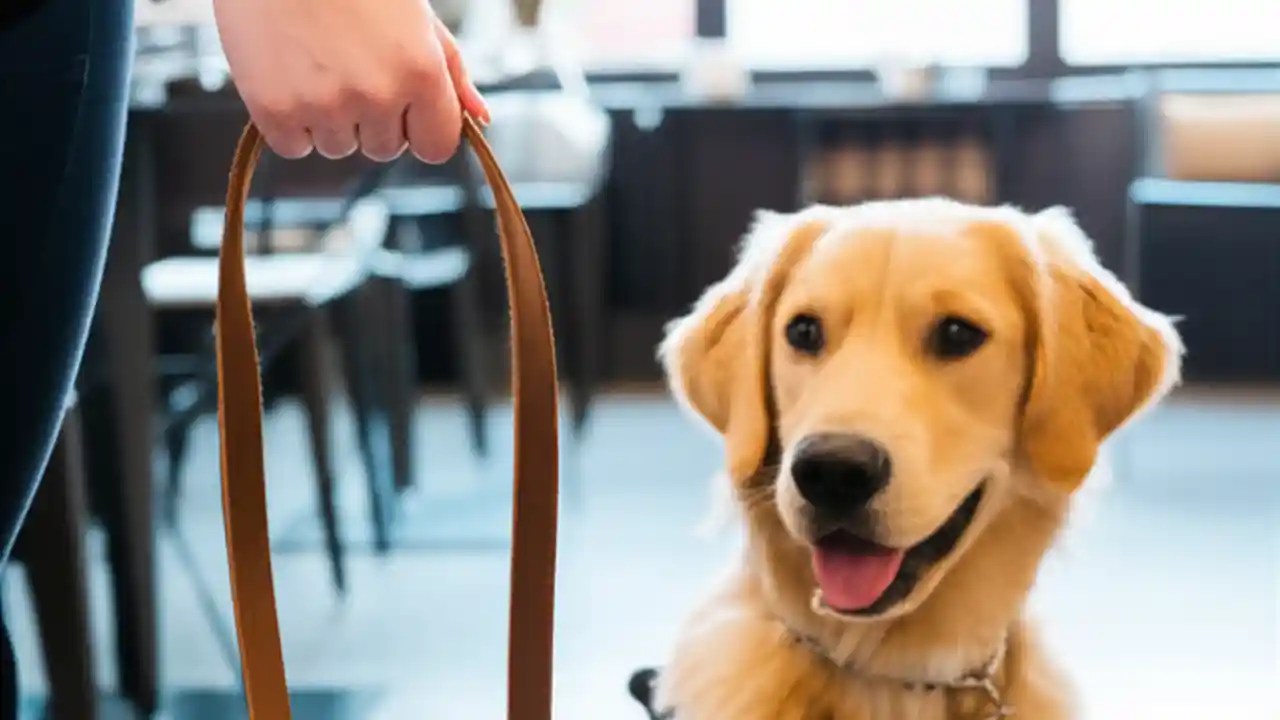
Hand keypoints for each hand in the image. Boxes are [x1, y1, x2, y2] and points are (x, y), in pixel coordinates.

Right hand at [213, 0, 488, 162]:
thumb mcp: (415, 14)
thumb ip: (451, 71)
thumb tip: (480, 118)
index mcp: (421, 71)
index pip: (437, 147)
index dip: (421, 130)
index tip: (404, 111)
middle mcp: (378, 94)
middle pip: (384, 149)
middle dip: (372, 119)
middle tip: (348, 65)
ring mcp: (325, 105)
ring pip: (338, 147)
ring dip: (330, 120)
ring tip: (316, 62)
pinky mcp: (275, 110)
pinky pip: (294, 146)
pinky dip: (289, 122)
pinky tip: (287, 75)